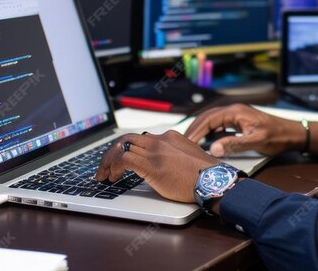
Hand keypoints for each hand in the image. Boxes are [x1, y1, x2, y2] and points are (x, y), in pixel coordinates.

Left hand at [95, 130, 220, 202]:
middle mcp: (161, 140)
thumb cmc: (206, 175)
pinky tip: (113, 177)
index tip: (121, 160)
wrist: (214, 180)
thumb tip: (164, 168)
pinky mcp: (151, 164)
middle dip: (111, 152)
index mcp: (170, 137)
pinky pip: (124, 159)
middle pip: (127, 138)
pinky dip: (113, 167)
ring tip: (104, 175)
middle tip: (104, 167)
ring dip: (108, 161)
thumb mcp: (189, 159)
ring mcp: (155, 151)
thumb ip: (174, 158)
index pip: (141, 138)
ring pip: (121, 146)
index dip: (127, 149)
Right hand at [185, 104, 305, 156]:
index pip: (209, 119)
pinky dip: (210, 131)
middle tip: (183, 142)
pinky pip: (219, 124)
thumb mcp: (255, 142)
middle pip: (207, 117)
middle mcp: (234, 110)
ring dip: (201, 129)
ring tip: (191, 141)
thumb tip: (212, 149)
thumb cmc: (277, 137)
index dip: (196, 131)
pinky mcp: (239, 121)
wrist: (292, 134)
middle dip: (194, 128)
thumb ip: (234, 144)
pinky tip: (206, 140)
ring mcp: (237, 115)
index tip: (187, 143)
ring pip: (212, 120)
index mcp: (236, 111)